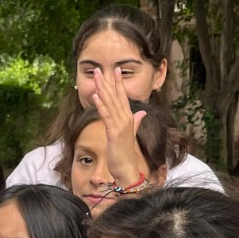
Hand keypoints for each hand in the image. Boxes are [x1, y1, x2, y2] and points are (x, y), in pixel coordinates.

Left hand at [91, 68, 149, 191]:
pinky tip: (95, 96)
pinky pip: (106, 116)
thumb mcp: (130, 134)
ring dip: (102, 89)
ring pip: (110, 103)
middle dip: (107, 82)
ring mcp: (120, 125)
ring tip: (96, 77)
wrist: (127, 168)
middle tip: (99, 69)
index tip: (115, 71)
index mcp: (128, 118)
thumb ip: (136, 122)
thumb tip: (142, 113)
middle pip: (115, 97)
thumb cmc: (125, 153)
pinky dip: (101, 105)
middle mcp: (125, 119)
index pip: (123, 97)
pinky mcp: (114, 132)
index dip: (118, 83)